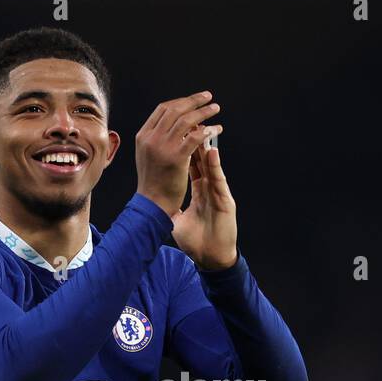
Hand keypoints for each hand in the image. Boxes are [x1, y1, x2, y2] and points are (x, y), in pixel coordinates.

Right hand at [135, 91, 223, 217]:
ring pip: (187, 120)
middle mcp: (151, 137)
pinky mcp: (176, 158)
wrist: (152, 204)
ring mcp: (162, 147)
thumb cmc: (153, 182)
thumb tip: (172, 124)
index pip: (163, 109)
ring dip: (204, 112)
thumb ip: (157, 138)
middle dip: (194, 100)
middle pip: (175, 109)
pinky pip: (195, 137)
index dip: (180, 101)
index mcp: (143, 135)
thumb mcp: (147, 154)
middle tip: (208, 97)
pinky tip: (215, 129)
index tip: (193, 99)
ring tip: (215, 109)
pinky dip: (207, 130)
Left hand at [170, 130, 237, 270]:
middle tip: (190, 122)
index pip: (192, 165)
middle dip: (197, 139)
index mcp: (201, 191)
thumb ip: (171, 209)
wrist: (212, 258)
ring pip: (212, 166)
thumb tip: (156, 203)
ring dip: (207, 146)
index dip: (184, 148)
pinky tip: (211, 151)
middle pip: (203, 160)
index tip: (175, 134)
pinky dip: (214, 165)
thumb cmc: (196, 242)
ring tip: (203, 128)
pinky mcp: (225, 202)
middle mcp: (210, 190)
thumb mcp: (179, 222)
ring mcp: (218, 195)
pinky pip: (218, 180)